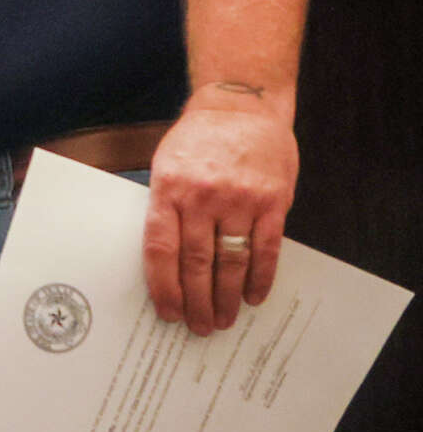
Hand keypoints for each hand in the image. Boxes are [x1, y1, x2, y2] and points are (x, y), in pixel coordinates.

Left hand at [142, 86, 297, 335]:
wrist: (240, 104)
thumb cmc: (197, 139)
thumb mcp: (165, 165)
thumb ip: (165, 208)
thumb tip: (160, 261)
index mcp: (168, 188)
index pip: (160, 248)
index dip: (163, 286)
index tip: (167, 312)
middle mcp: (202, 196)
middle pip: (196, 262)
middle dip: (196, 301)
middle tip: (198, 327)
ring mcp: (239, 198)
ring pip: (230, 261)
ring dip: (226, 297)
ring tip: (222, 319)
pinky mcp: (271, 200)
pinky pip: (266, 249)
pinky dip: (259, 278)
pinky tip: (252, 296)